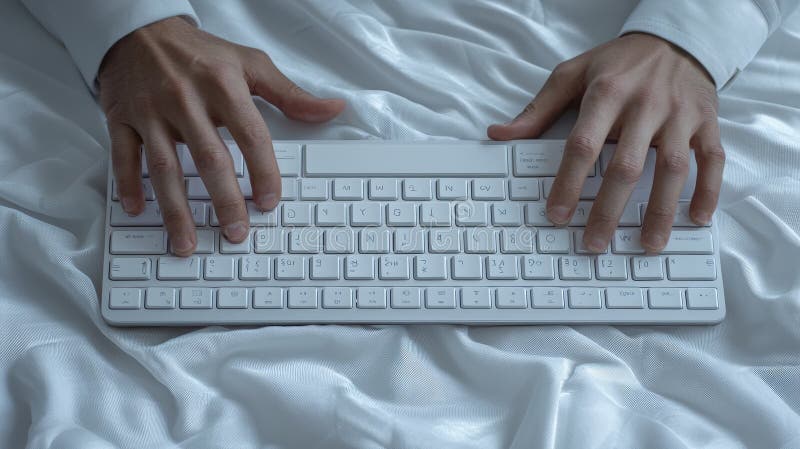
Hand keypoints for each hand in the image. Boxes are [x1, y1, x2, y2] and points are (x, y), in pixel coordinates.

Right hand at [99, 17, 344, 255]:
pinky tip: (137, 211)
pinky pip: (124, 156)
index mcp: (222, 86)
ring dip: (176, 210)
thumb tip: (332, 109)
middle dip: (224, 201)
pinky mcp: (121, 118)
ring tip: (187, 243)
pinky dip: (128, 184)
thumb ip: (290, 94)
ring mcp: (151, 112)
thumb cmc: (200, 53)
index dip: (263, 172)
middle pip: (209, 159)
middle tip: (236, 233)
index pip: (251, 136)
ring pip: (164, 167)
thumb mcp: (249, 63)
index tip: (269, 202)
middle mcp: (186, 100)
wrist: (140, 27)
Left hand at [488, 33, 723, 252]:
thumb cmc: (618, 63)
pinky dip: (708, 190)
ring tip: (648, 244)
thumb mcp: (572, 74)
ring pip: (672, 168)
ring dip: (661, 210)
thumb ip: (538, 109)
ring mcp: (680, 114)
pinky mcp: (706, 121)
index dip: (568, 183)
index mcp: (607, 93)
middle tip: (595, 243)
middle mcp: (646, 104)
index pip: (583, 145)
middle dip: (609, 210)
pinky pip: (712, 158)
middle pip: (626, 165)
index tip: (557, 215)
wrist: (675, 38)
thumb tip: (499, 134)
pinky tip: (697, 219)